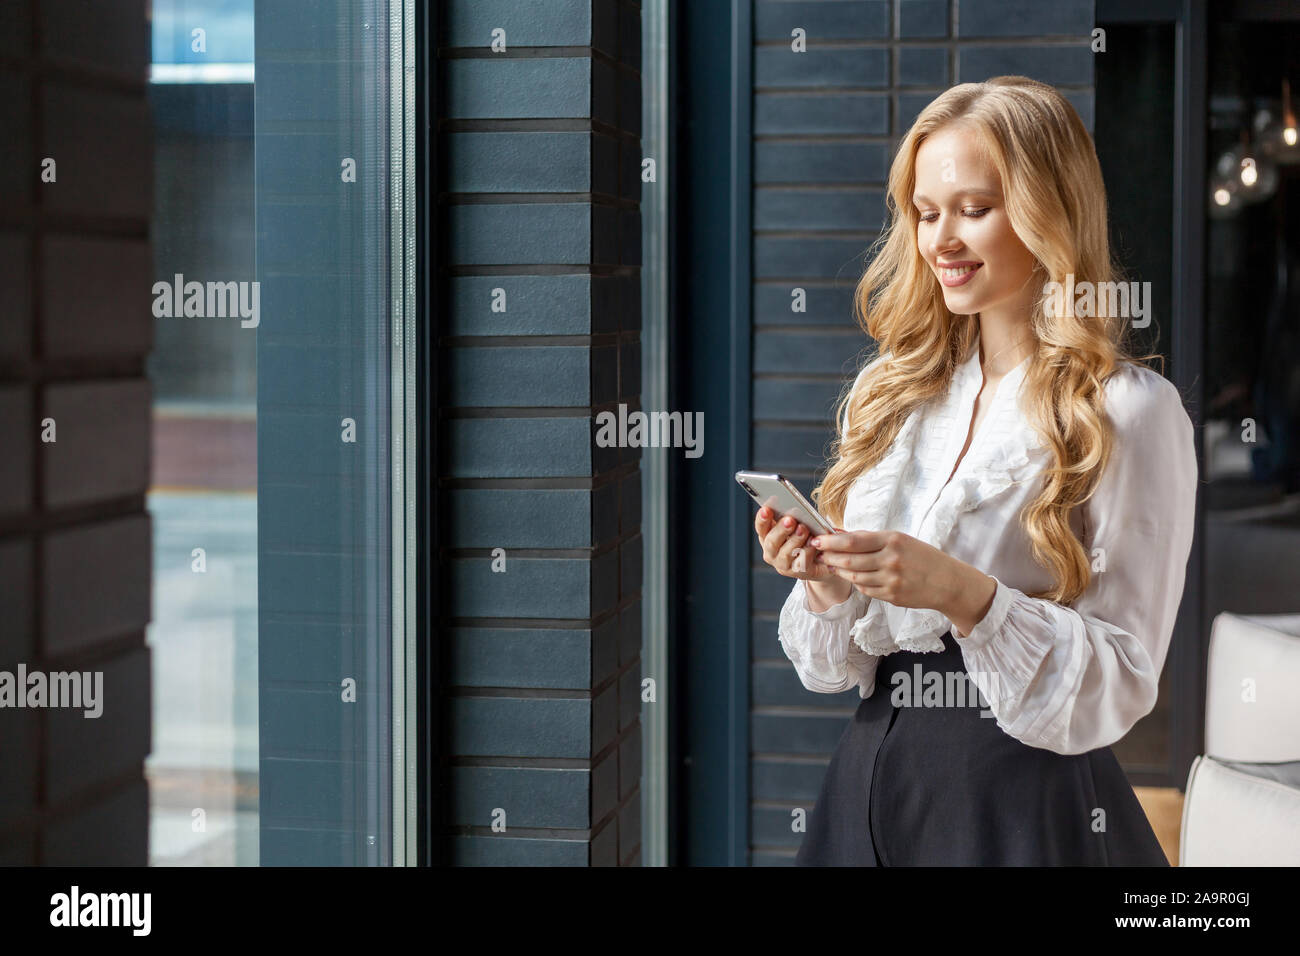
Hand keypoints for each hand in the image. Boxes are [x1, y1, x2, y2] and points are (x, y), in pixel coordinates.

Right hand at [754, 507, 839, 582]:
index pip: (761, 528)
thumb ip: (792, 518)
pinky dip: (807, 551)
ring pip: (785, 553)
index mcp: (767, 536)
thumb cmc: (806, 535)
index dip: (762, 519)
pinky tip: (813, 542)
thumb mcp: (797, 524)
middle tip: (790, 520)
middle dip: (780, 530)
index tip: (766, 509)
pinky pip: (801, 562)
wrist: (821, 557)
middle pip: (771, 542)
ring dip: (795, 540)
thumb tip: (793, 508)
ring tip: (803, 529)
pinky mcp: (797, 572)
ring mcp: (783, 564)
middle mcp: (771, 552)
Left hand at [809, 529, 995, 633]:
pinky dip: (856, 582)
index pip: (853, 541)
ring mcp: (891, 580)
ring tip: (832, 564)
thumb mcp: (899, 540)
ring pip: (854, 577)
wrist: (947, 582)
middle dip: (830, 556)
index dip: (830, 541)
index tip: (817, 540)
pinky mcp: (891, 596)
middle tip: (819, 553)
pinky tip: (853, 576)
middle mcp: (891, 560)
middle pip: (849, 560)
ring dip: (840, 570)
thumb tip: (839, 533)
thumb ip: (870, 538)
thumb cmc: (921, 556)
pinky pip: (865, 589)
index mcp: (892, 540)